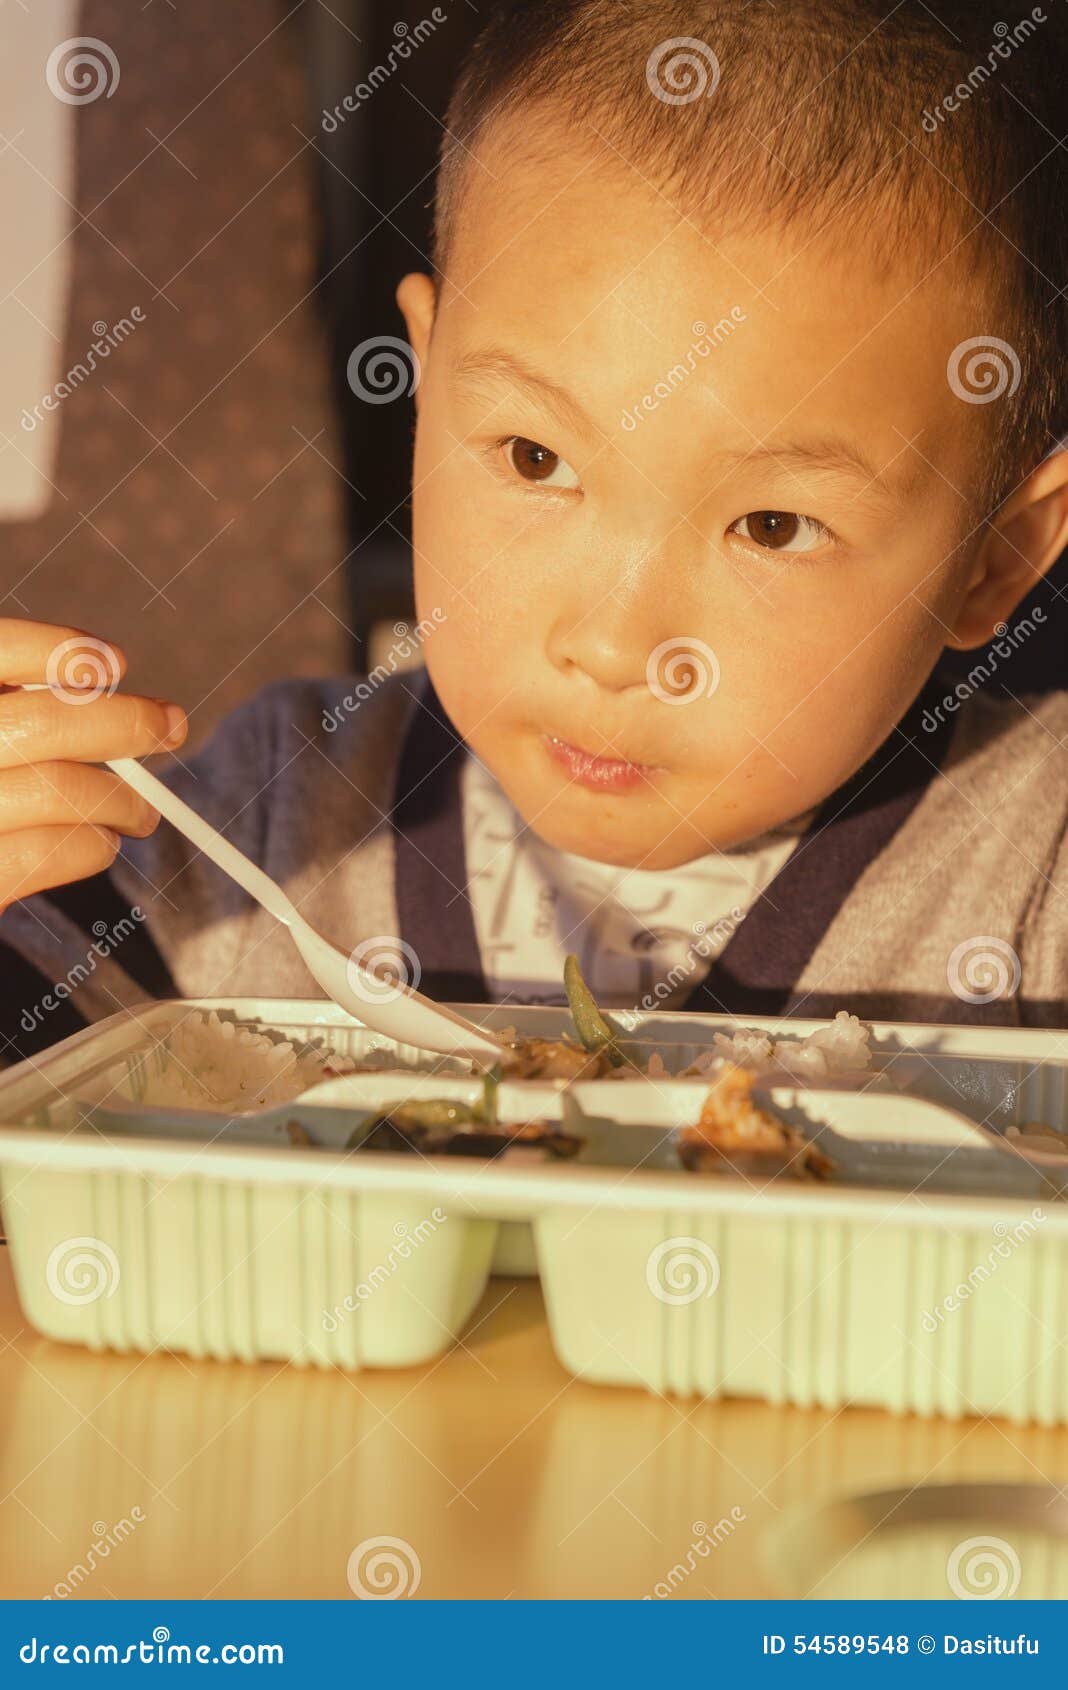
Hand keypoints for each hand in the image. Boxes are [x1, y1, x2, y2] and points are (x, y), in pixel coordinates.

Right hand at [0, 620, 187, 911]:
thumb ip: (23, 711)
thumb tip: (120, 704)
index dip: (59, 649)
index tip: (116, 664)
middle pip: (44, 722)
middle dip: (126, 723)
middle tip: (169, 728)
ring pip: (60, 789)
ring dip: (121, 799)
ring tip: (139, 811)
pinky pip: (50, 852)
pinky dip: (94, 846)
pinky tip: (102, 843)